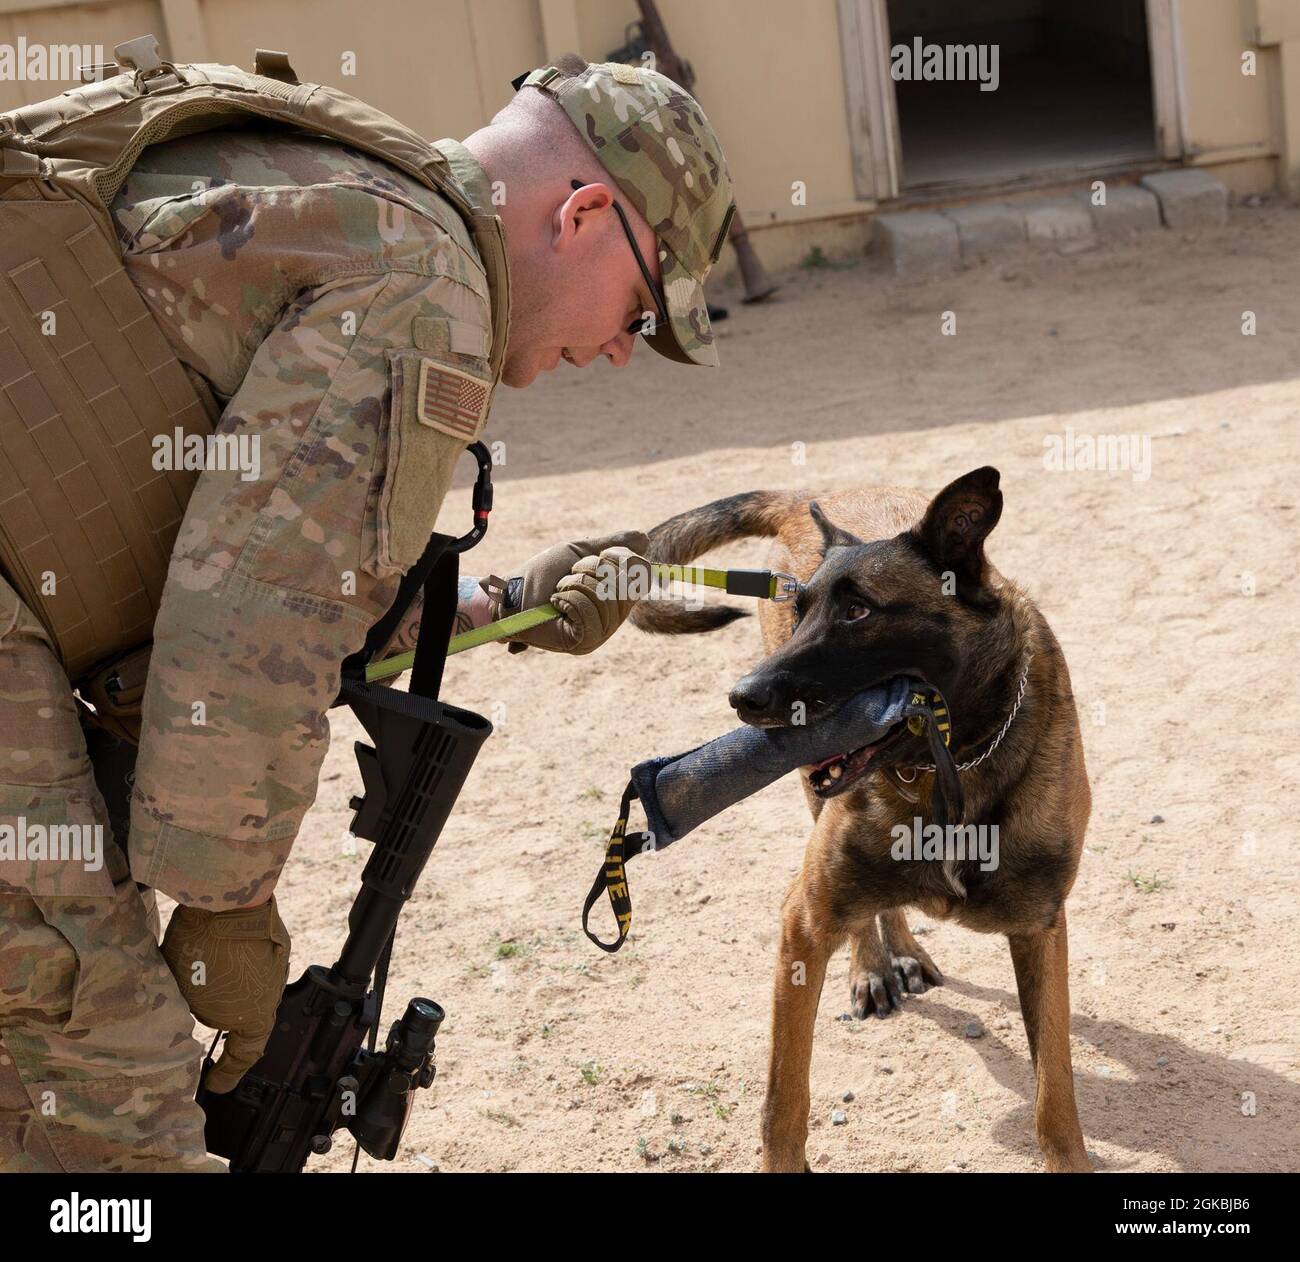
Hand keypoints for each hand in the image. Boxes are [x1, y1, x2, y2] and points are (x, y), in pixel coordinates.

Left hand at [161, 897, 290, 1093]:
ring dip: (226, 991)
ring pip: (248, 989)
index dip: (228, 1073)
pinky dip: (230, 967)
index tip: (216, 1084)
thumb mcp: (186, 998)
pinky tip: (209, 958)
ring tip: (198, 988)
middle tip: (200, 1032)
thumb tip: (191, 1015)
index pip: (243, 1055)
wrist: (226, 901)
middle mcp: (272, 992)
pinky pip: (250, 963)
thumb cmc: (204, 956)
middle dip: (224, 1026)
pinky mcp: (271, 938)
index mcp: (257, 1016)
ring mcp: (275, 962)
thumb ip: (194, 1013)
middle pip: (247, 1018)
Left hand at [497, 531, 651, 654]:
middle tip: (569, 577)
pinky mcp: (583, 643)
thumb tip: (645, 539)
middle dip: (594, 571)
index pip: (641, 577)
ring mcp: (599, 635)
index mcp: (614, 600)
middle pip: (626, 586)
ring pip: (607, 597)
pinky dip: (570, 598)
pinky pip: (591, 611)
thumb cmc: (539, 575)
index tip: (599, 556)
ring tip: (559, 591)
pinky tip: (556, 604)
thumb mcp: (579, 552)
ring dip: (577, 584)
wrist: (509, 594)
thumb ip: (612, 546)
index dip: (622, 559)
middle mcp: (611, 620)